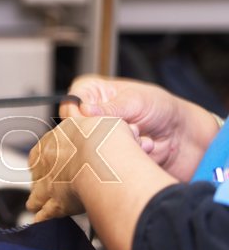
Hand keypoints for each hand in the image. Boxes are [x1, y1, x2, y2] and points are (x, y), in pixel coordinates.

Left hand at [27, 116, 139, 221]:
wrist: (103, 158)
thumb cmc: (104, 138)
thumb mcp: (97, 119)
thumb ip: (89, 120)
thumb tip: (84, 110)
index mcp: (53, 140)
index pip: (44, 150)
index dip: (50, 157)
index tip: (57, 161)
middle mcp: (45, 163)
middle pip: (37, 172)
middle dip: (42, 178)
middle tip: (48, 184)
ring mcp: (48, 184)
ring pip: (36, 195)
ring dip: (37, 200)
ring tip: (36, 205)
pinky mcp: (57, 204)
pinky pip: (45, 214)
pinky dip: (43, 218)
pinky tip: (42, 221)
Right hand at [61, 75, 219, 180]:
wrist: (179, 134)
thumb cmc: (159, 107)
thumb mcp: (135, 101)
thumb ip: (109, 108)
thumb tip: (84, 110)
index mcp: (92, 91)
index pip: (70, 104)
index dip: (79, 115)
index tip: (93, 120)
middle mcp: (89, 112)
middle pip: (75, 127)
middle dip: (103, 129)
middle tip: (127, 126)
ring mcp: (96, 133)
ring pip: (89, 145)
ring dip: (116, 142)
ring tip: (139, 133)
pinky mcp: (103, 152)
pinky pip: (102, 158)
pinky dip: (123, 154)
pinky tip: (141, 145)